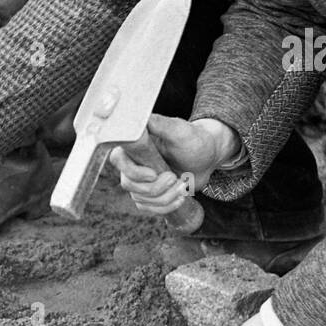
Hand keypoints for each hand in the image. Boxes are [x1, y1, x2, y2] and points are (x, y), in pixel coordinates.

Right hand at [109, 115, 236, 217]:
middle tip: (175, 178)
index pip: (118, 160)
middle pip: (129, 184)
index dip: (134, 172)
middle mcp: (132, 163)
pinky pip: (148, 208)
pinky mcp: (148, 195)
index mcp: (134, 145)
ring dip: (165, 197)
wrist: (207, 157)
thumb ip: (160, 124)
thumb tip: (141, 117)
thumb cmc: (194, 140)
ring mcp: (139, 180)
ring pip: (140, 198)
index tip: (154, 174)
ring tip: (183, 185)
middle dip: (155, 187)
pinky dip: (166, 206)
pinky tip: (180, 197)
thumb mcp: (179, 131)